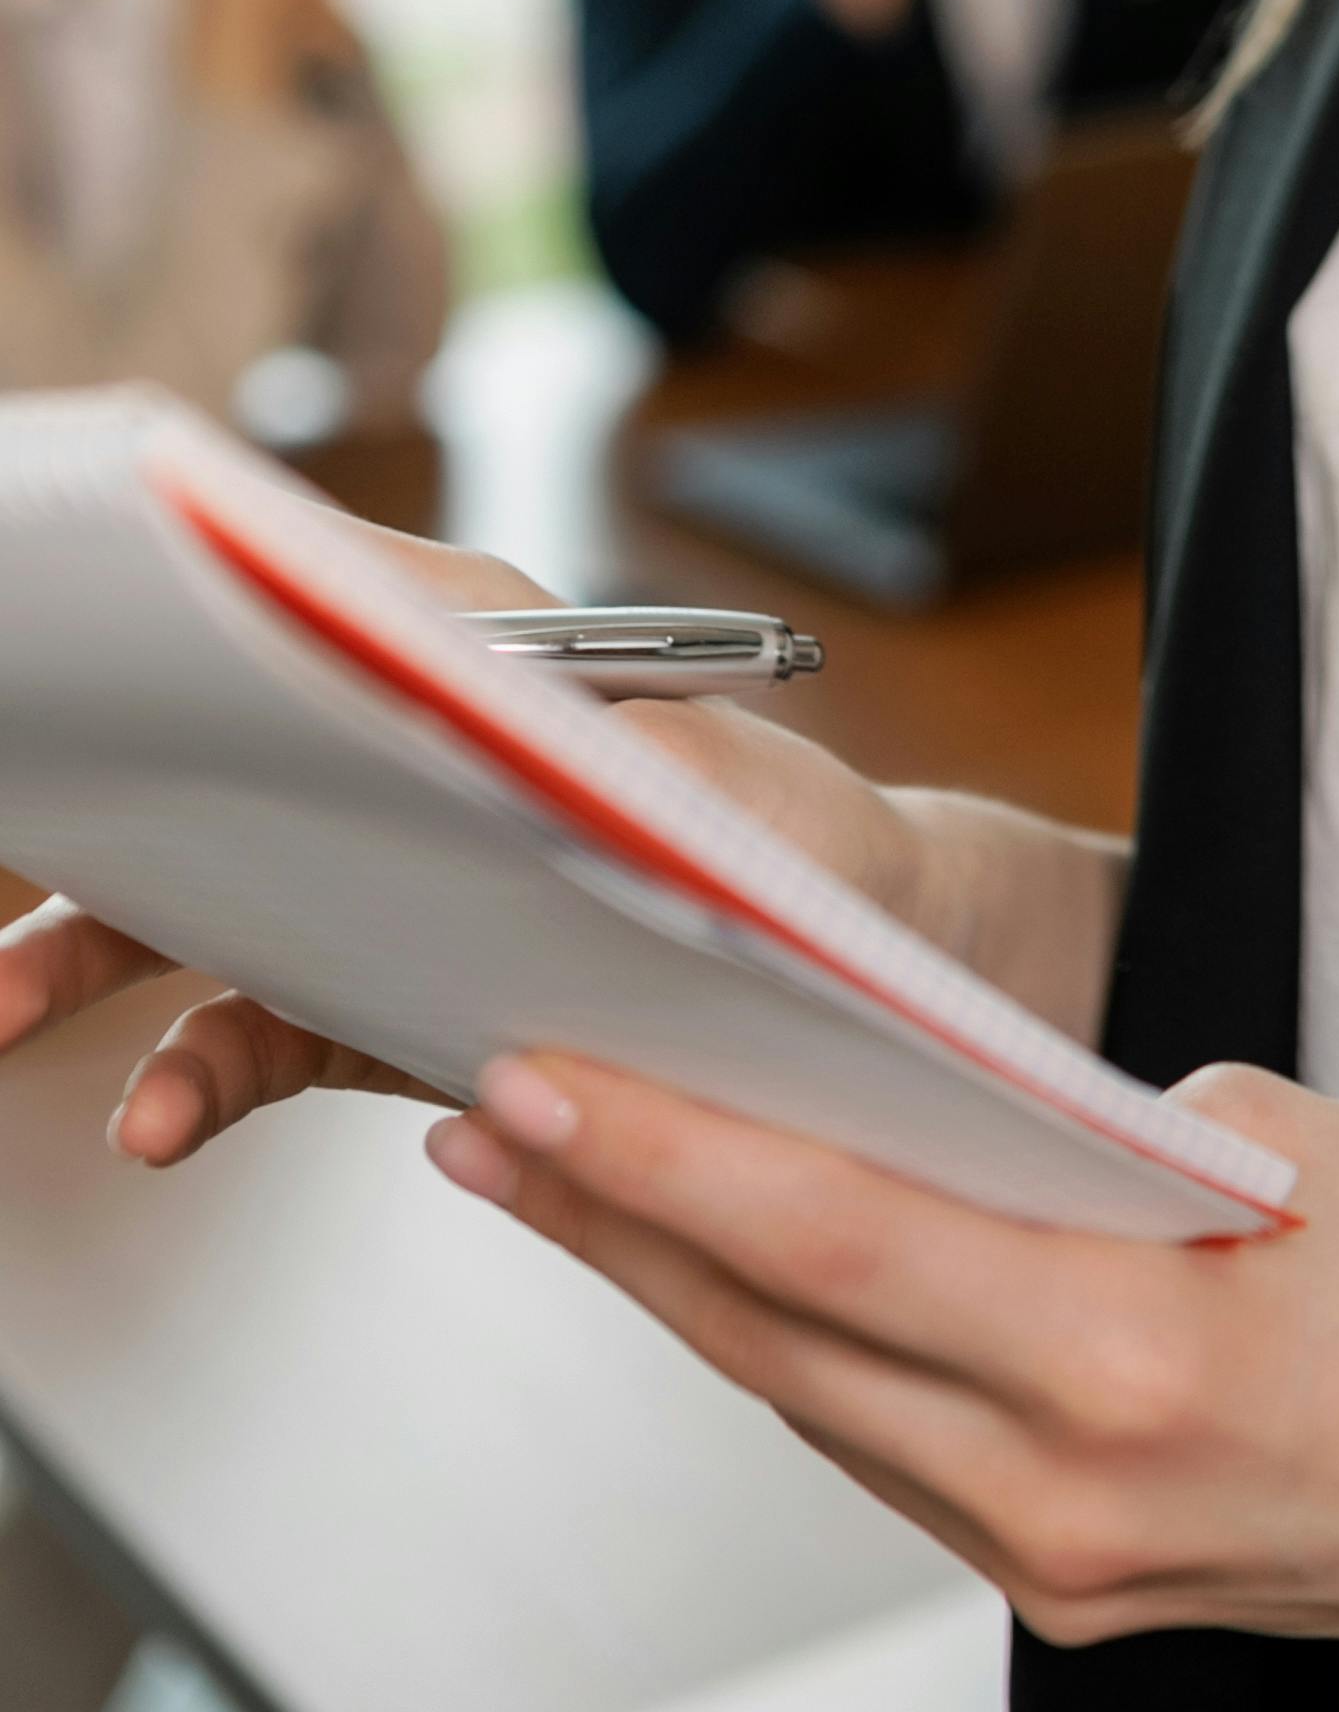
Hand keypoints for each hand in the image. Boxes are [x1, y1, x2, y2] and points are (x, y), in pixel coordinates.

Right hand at [0, 510, 1114, 1159]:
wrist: (877, 983)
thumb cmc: (824, 862)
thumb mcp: (739, 811)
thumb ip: (623, 777)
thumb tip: (515, 749)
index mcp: (495, 665)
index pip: (320, 596)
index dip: (199, 605)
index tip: (102, 652)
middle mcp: (418, 756)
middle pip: (218, 751)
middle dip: (99, 808)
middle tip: (8, 887)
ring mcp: (390, 881)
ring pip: (209, 895)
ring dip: (98, 952)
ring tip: (12, 1016)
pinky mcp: (390, 990)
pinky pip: (262, 1019)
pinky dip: (198, 1066)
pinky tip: (158, 1116)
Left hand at [423, 1056, 1338, 1711]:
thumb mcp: (1301, 1143)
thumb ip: (1100, 1133)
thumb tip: (960, 1104)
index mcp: (1131, 1357)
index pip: (832, 1242)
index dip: (661, 1157)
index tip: (539, 1075)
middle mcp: (1072, 1491)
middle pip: (781, 1342)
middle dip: (621, 1218)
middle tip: (498, 1109)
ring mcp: (1071, 1566)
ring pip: (822, 1410)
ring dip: (692, 1293)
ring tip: (577, 1179)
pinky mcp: (1087, 1592)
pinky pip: (902, 1460)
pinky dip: (812, 1362)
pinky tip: (753, 1287)